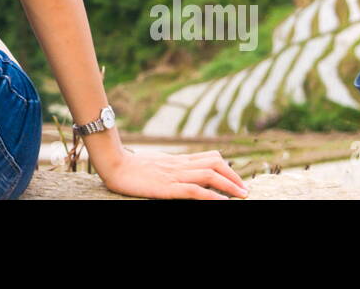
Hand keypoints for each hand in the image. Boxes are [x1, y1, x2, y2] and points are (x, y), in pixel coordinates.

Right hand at [97, 149, 247, 199]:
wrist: (114, 165)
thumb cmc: (131, 167)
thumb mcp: (157, 165)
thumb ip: (172, 167)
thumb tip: (186, 172)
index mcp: (178, 160)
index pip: (209, 157)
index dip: (228, 167)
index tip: (237, 180)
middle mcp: (180, 165)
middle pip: (215, 162)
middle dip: (234, 175)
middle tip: (245, 190)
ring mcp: (174, 175)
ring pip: (209, 174)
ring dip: (230, 185)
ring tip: (243, 195)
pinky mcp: (168, 187)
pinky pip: (195, 190)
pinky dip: (212, 196)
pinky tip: (223, 202)